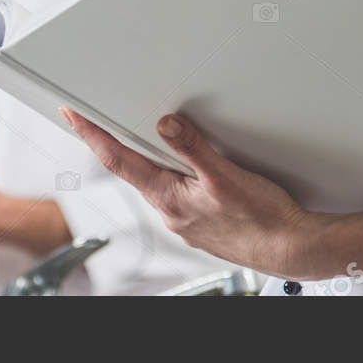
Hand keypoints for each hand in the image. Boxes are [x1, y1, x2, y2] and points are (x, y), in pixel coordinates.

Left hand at [61, 109, 362, 280]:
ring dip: (147, 157)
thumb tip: (165, 123)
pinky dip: (172, 171)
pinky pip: (176, 189)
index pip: (118, 160)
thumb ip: (193, 147)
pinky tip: (186, 165)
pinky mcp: (200, 219)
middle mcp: (170, 211)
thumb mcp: (226, 176)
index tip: (73, 114)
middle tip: (96, 117)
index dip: (92, 134)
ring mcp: (184, 217)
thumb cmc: (263, 219)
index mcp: (168, 198)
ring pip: (155, 179)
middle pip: (132, 168)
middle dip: (115, 142)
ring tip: (143, 133)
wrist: (290, 247)